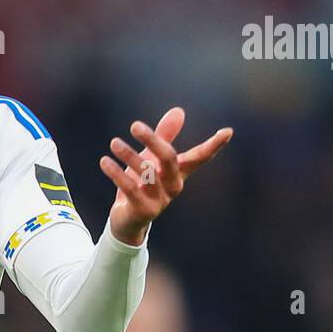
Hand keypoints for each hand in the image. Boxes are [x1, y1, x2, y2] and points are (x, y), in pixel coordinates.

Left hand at [99, 107, 232, 245]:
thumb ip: (163, 136)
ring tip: (114, 143)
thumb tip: (179, 111)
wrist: (127, 220)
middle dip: (153, 140)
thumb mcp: (151, 158)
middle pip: (169, 159)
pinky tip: (105, 161)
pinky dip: (116, 173)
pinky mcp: (144, 210)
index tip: (228, 132)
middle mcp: (173, 186)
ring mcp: (160, 200)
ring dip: (129, 156)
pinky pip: (130, 188)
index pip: (199, 157)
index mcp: (178, 172)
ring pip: (147, 173)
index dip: (213, 146)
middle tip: (135, 125)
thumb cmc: (141, 185)